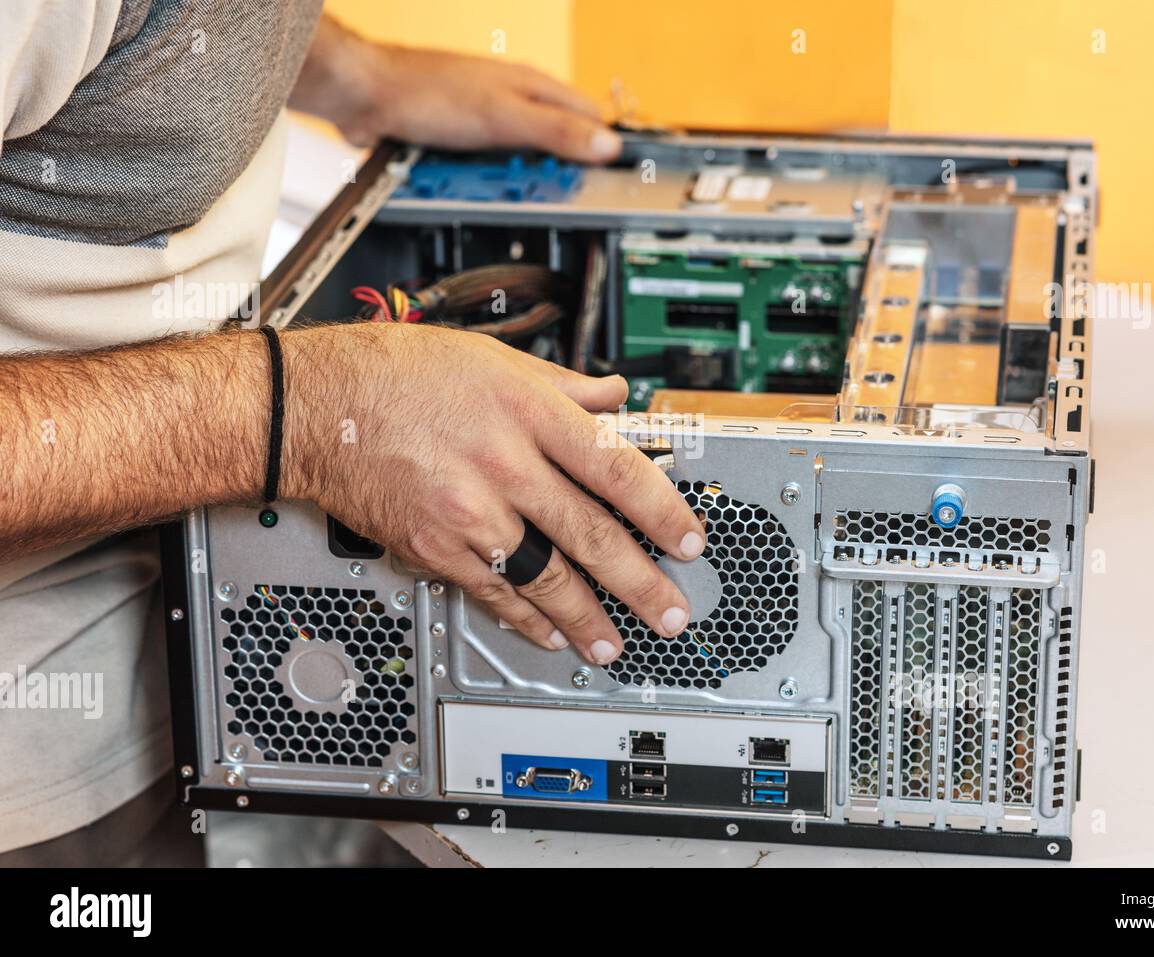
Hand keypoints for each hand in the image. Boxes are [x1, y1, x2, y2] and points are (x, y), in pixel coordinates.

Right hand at [282, 324, 706, 665]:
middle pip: (589, 533)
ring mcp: (468, 510)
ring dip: (587, 615)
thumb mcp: (494, 359)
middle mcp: (504, 463)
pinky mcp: (434, 545)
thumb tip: (615, 397)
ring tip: (616, 643)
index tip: (689, 541)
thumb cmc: (398, 373)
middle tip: (671, 612)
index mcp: (528, 412)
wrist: (315, 406)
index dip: (662, 510)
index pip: (616, 467)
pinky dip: (526, 617)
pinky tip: (551, 633)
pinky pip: (492, 590)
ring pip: (545, 574)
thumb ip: (564, 385)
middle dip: (639, 581)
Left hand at [366, 49, 622, 163]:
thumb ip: (557, 131)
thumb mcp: (505, 117)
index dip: (600, 152)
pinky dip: (476, 183)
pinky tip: (462, 184)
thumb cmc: (427, 92)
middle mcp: (515, 103)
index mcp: (535, 88)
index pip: (590, 120)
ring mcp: (489, 124)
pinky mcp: (463, 143)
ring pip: (517, 166)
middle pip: (553, 150)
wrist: (368, 97)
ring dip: (504, 183)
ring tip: (482, 182)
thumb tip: (606, 146)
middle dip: (544, 177)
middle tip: (532, 191)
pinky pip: (483, 173)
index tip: (605, 182)